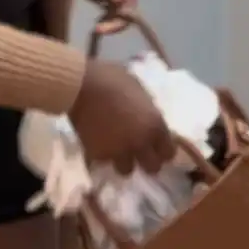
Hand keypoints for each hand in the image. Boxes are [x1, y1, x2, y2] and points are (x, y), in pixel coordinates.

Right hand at [69, 57, 174, 174]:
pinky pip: (105, 161)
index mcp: (154, 124)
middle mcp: (140, 143)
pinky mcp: (98, 156)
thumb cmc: (111, 78)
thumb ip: (147, 108)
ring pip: (127, 170)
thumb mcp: (138, 88)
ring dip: (123, 160)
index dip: (163, 149)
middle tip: (139, 151)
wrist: (80, 84)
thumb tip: (148, 116)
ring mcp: (119, 152)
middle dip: (147, 161)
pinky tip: (98, 141)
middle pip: (152, 168)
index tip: (157, 145)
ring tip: (116, 148)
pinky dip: (103, 154)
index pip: (169, 152)